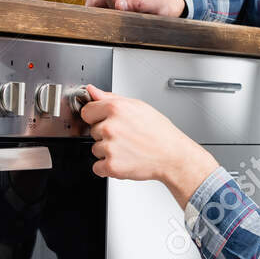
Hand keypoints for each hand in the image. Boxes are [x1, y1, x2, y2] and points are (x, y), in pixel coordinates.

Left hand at [80, 86, 217, 203]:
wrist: (172, 156)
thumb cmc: (159, 132)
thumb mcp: (137, 106)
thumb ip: (110, 98)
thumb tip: (91, 91)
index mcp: (115, 109)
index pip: (87, 112)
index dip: (96, 117)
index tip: (106, 122)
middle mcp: (110, 127)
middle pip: (92, 132)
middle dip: (105, 135)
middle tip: (126, 137)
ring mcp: (109, 147)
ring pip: (95, 150)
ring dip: (107, 152)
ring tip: (128, 149)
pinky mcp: (111, 166)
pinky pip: (97, 167)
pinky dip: (108, 167)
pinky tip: (124, 160)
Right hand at [86, 0, 186, 17]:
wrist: (162, 2)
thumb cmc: (161, 3)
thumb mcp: (155, 5)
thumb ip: (138, 4)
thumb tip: (119, 5)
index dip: (113, 7)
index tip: (124, 14)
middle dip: (107, 9)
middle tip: (123, 15)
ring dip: (103, 9)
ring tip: (120, 12)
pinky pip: (95, 0)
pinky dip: (102, 9)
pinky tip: (114, 11)